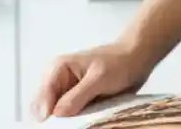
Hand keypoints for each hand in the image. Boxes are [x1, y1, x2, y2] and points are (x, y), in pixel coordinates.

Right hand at [30, 42, 153, 120]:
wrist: (136, 59)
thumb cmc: (119, 62)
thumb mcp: (98, 78)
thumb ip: (77, 96)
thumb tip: (57, 114)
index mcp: (57, 69)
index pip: (43, 97)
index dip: (47, 115)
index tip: (55, 127)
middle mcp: (58, 81)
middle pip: (46, 108)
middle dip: (55, 120)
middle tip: (73, 124)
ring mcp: (67, 93)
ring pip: (57, 115)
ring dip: (66, 122)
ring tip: (81, 122)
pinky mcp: (77, 102)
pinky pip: (70, 117)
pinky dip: (76, 122)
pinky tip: (86, 123)